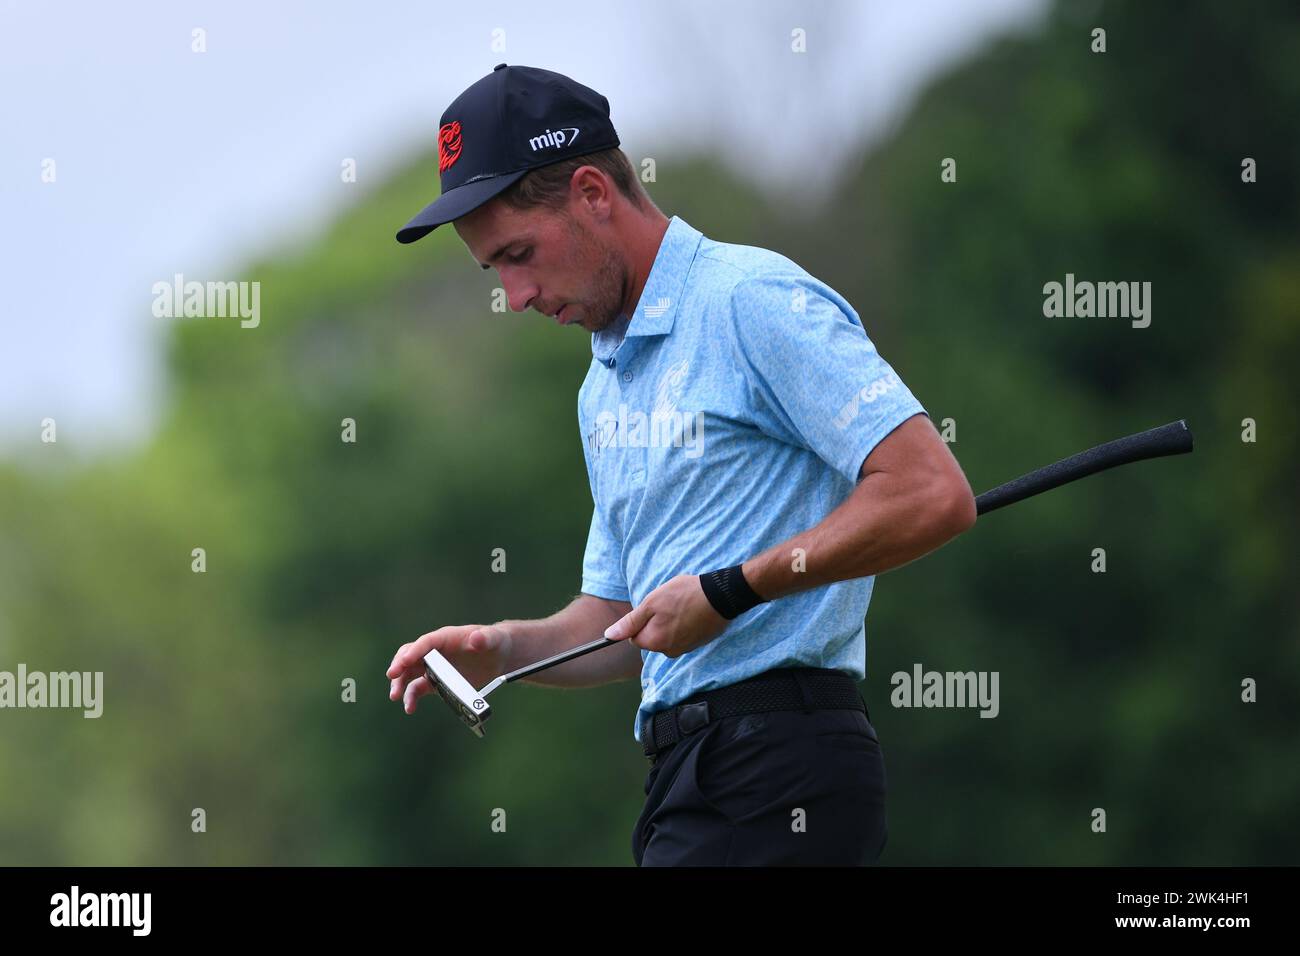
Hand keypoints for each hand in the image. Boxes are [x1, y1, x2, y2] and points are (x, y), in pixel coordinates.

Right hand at [385, 624, 512, 714]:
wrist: (498, 656)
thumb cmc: (493, 642)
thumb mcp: (492, 639)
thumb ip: (484, 638)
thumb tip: (476, 638)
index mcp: (445, 638)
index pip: (425, 643)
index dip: (414, 651)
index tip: (403, 661)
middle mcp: (434, 651)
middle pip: (410, 656)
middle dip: (399, 666)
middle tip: (392, 676)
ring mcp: (433, 667)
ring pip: (409, 674)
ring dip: (400, 684)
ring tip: (395, 696)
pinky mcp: (436, 681)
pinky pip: (418, 689)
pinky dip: (412, 697)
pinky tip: (410, 707)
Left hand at [603, 574, 728, 657]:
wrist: (722, 595)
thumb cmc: (685, 595)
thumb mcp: (652, 603)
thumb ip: (630, 622)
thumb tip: (609, 636)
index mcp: (655, 642)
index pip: (635, 637)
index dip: (641, 620)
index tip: (653, 607)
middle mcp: (669, 651)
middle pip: (652, 638)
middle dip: (656, 622)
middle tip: (669, 604)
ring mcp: (685, 649)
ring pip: (667, 636)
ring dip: (670, 622)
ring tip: (682, 606)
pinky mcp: (698, 643)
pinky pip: (682, 635)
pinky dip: (684, 624)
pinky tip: (692, 611)